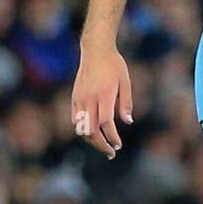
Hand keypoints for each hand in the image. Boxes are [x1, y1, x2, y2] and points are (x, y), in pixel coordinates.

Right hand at [71, 43, 132, 158]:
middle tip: (111, 153)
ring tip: (103, 146)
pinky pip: (75, 120)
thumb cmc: (114, 65)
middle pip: (91, 130)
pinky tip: (93, 134)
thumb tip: (128, 122)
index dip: (112, 137)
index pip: (106, 123)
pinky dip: (83, 130)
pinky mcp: (74, 97)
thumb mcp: (125, 82)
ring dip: (91, 140)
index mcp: (104, 94)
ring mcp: (80, 98)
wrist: (95, 50)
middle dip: (101, 145)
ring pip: (81, 128)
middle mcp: (89, 98)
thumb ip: (126, 103)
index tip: (118, 145)